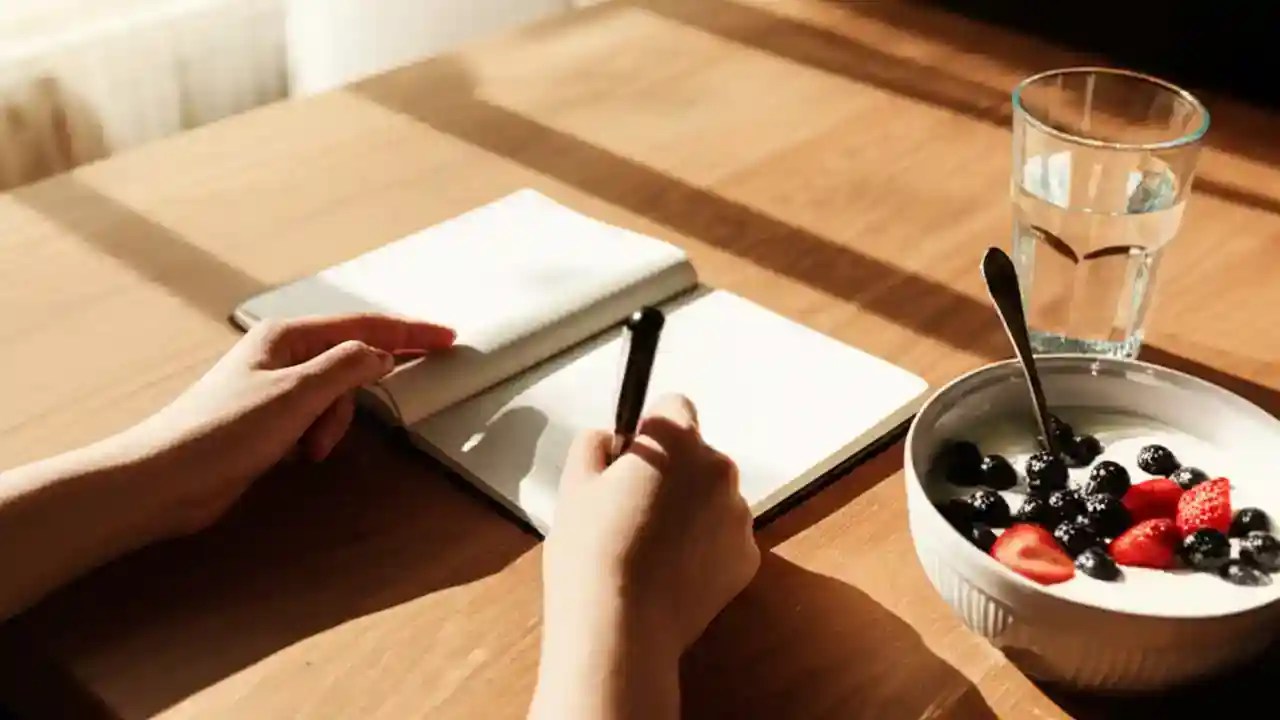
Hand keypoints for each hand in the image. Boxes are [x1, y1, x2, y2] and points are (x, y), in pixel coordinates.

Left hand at [1, 313, 453, 619]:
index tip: (447, 338)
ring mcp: (274, 388)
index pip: (363, 326)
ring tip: (311, 448)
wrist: (165, 480)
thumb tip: (381, 354)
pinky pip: (315, 419)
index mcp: (287, 337)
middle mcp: (281, 355)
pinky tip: (300, 454)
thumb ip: (346, 368)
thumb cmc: (222, 432)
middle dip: (368, 386)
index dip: (409, 333)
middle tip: (411, 389)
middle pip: (351, 359)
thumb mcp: (295, 395)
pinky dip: (318, 436)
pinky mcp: (269, 421)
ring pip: (335, 396)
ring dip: (334, 424)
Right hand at [533, 394, 758, 719]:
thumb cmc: (591, 552)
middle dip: (673, 473)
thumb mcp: (575, 484)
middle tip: (632, 510)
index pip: (674, 406)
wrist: (620, 628)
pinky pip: (723, 538)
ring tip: (650, 548)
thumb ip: (595, 444)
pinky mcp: (748, 559)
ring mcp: (739, 516)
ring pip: (712, 498)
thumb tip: (612, 440)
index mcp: (680, 442)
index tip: (630, 460)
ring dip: (691, 510)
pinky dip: (704, 548)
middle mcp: (720, 471)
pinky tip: (671, 572)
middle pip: (697, 455)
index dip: (650, 430)